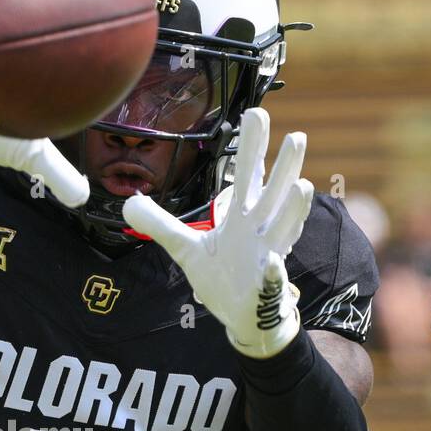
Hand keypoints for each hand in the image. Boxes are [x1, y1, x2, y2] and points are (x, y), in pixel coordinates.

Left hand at [122, 108, 313, 357]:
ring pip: (283, 229)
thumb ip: (160, 224)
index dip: (252, 149)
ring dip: (293, 210)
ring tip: (303, 186)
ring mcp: (267, 256)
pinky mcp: (266, 286)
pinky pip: (272, 277)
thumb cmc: (221, 278)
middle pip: (272, 193)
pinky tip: (274, 262)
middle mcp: (259, 230)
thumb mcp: (185, 248)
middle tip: (297, 134)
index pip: (247, 177)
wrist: (244, 317)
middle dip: (284, 167)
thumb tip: (128, 203)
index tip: (255, 114)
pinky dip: (274, 271)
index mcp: (241, 217)